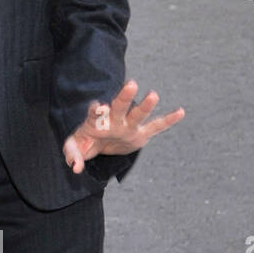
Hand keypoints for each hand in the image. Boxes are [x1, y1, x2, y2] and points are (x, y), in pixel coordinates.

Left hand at [63, 79, 184, 173]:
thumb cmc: (85, 141)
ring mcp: (127, 125)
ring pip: (137, 113)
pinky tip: (181, 112)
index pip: (95, 113)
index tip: (98, 105)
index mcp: (96, 121)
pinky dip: (169, 120)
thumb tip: (76, 168)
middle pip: (119, 106)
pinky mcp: (140, 133)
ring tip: (154, 95)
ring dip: (145, 105)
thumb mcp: (74, 148)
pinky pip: (156, 127)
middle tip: (132, 84)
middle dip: (124, 96)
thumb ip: (72, 155)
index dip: (96, 109)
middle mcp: (113, 119)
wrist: (99, 143)